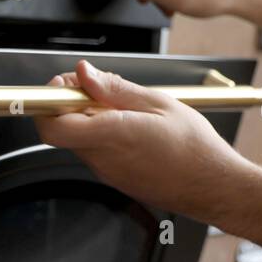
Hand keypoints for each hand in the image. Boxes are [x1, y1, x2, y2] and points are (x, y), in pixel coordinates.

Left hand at [35, 60, 255, 224]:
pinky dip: (100, 133)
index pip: (53, 126)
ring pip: (78, 139)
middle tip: (91, 87)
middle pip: (62, 129)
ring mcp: (106, 172)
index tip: (63, 84)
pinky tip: (127, 125)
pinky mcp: (114, 179)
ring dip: (86, 119)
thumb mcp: (159, 103)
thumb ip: (115, 88)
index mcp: (112, 135)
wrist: (213, 187)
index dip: (49, 102)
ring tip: (119, 106)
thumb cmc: (195, 148)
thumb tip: (84, 74)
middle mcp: (103, 158)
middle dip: (68, 104)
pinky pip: (94, 151)